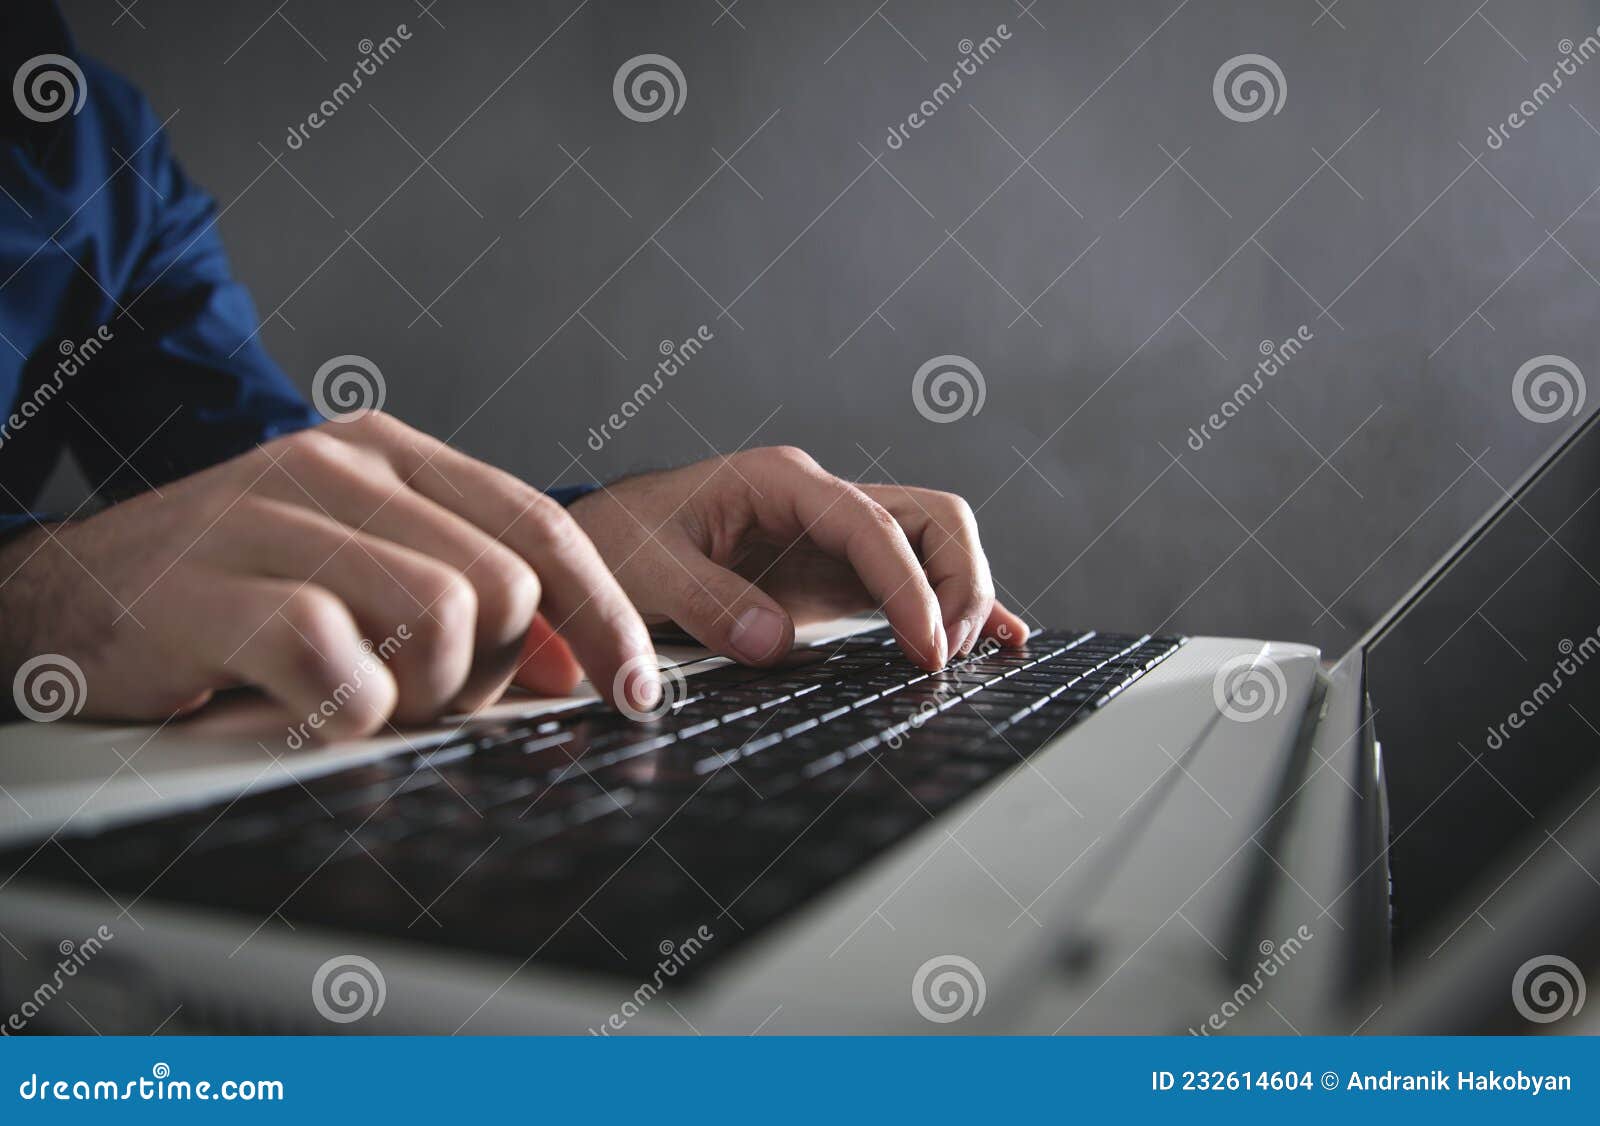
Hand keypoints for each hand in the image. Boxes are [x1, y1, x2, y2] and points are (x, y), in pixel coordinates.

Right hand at [0, 412, 656, 739]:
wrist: (58, 599)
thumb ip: (465, 599)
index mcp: (388, 453)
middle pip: (503, 584)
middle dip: (483, 670)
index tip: (638, 689)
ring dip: (417, 693)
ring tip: (351, 694)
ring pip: (442, 620)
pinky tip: (300, 708)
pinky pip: (347, 675)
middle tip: (418, 694)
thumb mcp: (356, 572)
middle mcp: (337, 464)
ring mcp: (273, 517)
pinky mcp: (218, 591)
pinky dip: (343, 718)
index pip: (540, 526)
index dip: (604, 613)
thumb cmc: (223, 592)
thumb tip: (568, 666)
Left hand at [567, 446, 1027, 670]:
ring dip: (961, 595)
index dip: (909, 585)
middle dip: (957, 583)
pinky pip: (914, 581)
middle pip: (931, 519)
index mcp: (783, 481)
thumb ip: (708, 601)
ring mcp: (837, 537)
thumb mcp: (648, 571)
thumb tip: (776, 641)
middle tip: (942, 658)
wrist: (604, 543)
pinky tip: (996, 642)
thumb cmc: (621, 542)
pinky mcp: (838, 574)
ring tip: (952, 662)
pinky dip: (954, 608)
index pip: (872, 525)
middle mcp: (823, 501)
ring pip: (935, 546)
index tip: (926, 647)